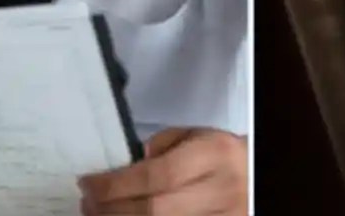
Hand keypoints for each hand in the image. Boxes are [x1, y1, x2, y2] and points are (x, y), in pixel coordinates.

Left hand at [78, 127, 246, 214]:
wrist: (257, 177)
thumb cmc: (221, 156)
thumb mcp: (196, 136)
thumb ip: (162, 146)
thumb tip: (128, 166)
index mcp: (214, 155)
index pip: (156, 175)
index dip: (116, 184)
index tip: (88, 184)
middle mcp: (221, 190)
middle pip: (155, 211)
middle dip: (112, 209)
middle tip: (87, 204)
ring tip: (98, 215)